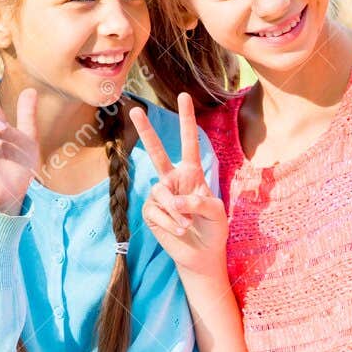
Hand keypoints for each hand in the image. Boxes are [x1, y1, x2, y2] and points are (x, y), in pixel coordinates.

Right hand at [129, 92, 226, 276]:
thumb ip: (198, 202)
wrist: (202, 254)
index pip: (189, 143)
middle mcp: (174, 180)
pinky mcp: (151, 212)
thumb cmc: (214, 229)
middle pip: (157, 153)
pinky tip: (179, 231)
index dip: (186, 120)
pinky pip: (157, 211)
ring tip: (187, 226)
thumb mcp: (216, 212)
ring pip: (161, 192)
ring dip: (175, 211)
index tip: (183, 96)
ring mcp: (160, 196)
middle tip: (135, 109)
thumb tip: (174, 201)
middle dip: (146, 131)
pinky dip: (170, 222)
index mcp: (192, 173)